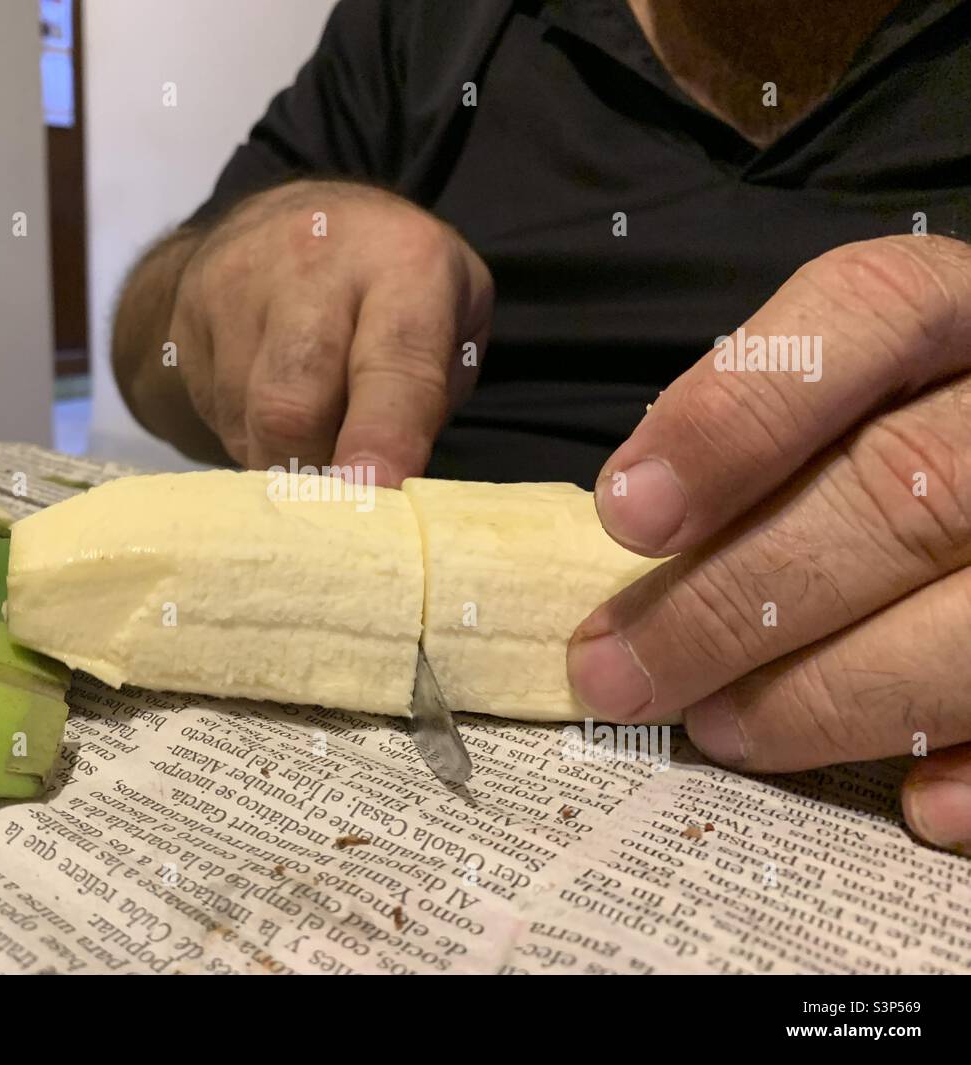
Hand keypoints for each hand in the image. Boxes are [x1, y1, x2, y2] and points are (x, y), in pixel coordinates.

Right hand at [168, 181, 493, 485]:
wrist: (291, 218)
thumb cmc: (395, 285)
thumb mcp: (453, 317)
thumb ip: (431, 398)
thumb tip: (383, 485)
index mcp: (406, 262)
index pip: (393, 362)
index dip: (382, 437)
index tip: (374, 488)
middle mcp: (314, 265)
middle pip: (293, 404)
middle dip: (317, 472)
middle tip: (344, 495)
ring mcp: (237, 288)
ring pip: (250, 423)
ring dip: (286, 458)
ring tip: (316, 431)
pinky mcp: (187, 318)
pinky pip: (219, 417)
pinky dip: (254, 438)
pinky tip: (274, 407)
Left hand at [566, 235, 970, 853]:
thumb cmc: (907, 420)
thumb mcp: (850, 375)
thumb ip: (767, 416)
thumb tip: (640, 518)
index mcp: (970, 308)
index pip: (868, 312)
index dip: (736, 418)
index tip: (626, 516)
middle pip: (902, 492)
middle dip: (735, 601)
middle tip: (615, 673)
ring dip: (829, 694)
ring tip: (716, 731)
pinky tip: (913, 806)